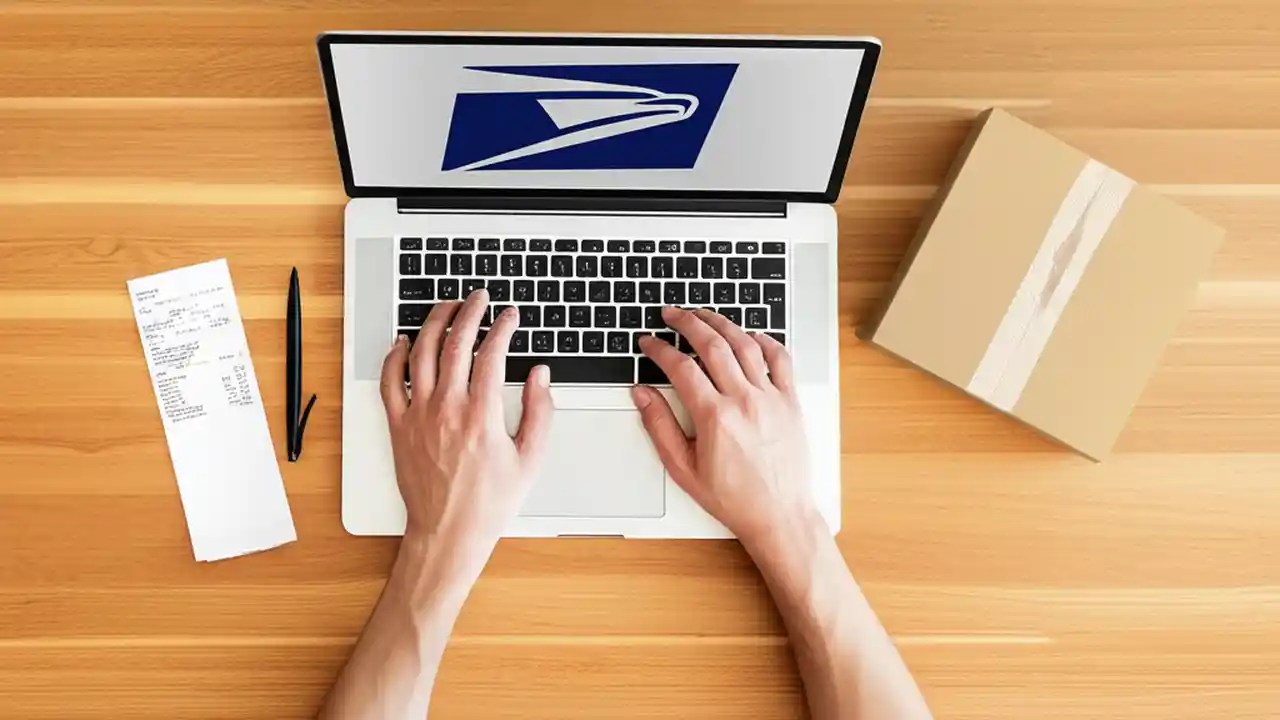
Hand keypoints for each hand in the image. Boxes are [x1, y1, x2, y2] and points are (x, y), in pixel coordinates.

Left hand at [379, 290, 551, 575]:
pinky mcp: (398, 426)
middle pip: (455, 344)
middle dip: (469, 313)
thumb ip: (539, 412)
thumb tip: (540, 375)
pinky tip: (405, 342)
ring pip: (421, 354)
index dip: (502, 327)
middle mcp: (446, 409)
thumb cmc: (488, 502)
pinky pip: (389, 381)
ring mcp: (418, 415)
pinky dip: (395, 356)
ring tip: (446, 308)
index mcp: (481, 415)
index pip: (491, 354)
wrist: (448, 532)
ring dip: (433, 323)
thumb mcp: (530, 459)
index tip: (509, 317)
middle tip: (478, 299)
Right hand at [631, 307, 818, 547]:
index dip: (660, 349)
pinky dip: (765, 341)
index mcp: (715, 417)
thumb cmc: (734, 498)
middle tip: (672, 314)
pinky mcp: (791, 402)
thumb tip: (643, 395)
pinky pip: (780, 359)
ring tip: (704, 315)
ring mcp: (771, 398)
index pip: (681, 367)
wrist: (779, 515)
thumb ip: (660, 427)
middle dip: (687, 323)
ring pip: (745, 344)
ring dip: (722, 324)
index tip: (649, 342)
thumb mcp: (683, 469)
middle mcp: (745, 401)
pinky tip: (751, 335)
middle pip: (712, 344)